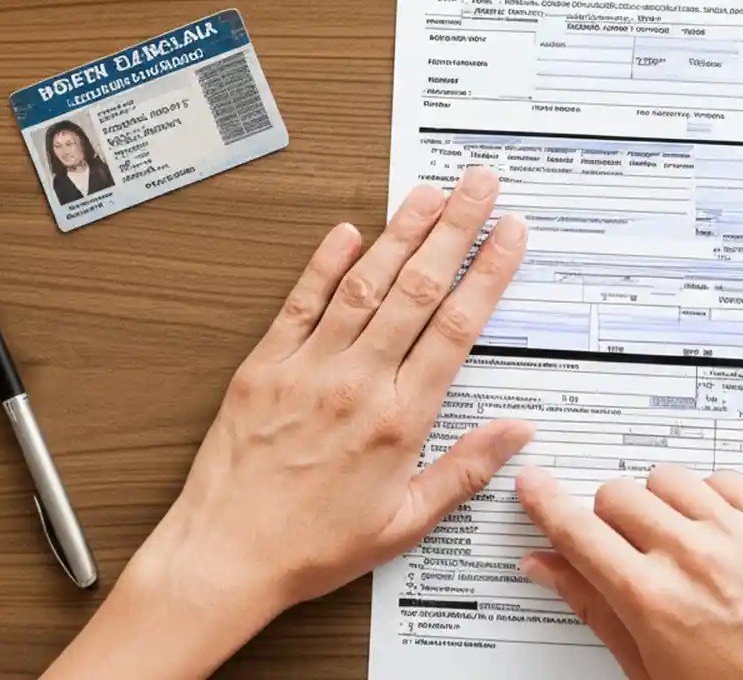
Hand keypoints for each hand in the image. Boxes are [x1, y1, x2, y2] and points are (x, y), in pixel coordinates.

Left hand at [44, 167, 530, 678]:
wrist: (226, 555)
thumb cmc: (312, 545)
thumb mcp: (405, 522)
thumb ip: (465, 470)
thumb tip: (516, 434)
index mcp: (400, 420)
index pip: (457, 328)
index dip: (488, 272)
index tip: (508, 236)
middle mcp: (358, 383)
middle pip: (418, 290)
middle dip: (454, 229)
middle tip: (478, 187)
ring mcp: (308, 369)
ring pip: (365, 284)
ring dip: (400, 233)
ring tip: (427, 194)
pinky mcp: (264, 366)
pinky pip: (300, 303)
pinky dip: (323, 263)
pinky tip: (347, 232)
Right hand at [516, 465, 742, 679]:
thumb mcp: (647, 666)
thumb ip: (593, 606)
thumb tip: (545, 567)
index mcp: (651, 599)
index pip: (577, 530)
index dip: (545, 503)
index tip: (534, 485)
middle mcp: (693, 558)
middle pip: (618, 494)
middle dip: (609, 518)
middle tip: (625, 548)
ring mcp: (742, 538)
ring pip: (669, 478)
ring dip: (660, 503)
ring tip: (676, 540)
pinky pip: (728, 479)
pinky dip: (713, 497)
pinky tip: (716, 531)